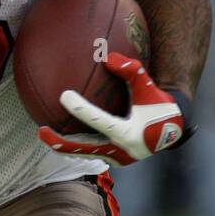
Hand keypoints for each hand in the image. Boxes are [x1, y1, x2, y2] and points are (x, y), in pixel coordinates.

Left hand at [37, 53, 186, 166]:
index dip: (81, 109)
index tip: (63, 95)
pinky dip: (75, 143)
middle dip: (60, 143)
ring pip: (84, 153)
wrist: (173, 130)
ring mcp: (117, 158)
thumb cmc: (158, 104)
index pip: (100, 121)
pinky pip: (90, 151)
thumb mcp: (149, 86)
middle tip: (41, 130)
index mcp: (129, 133)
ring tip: (44, 133)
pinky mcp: (114, 158)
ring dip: (64, 145)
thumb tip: (108, 57)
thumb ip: (132, 70)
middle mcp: (122, 151)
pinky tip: (60, 131)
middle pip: (84, 149)